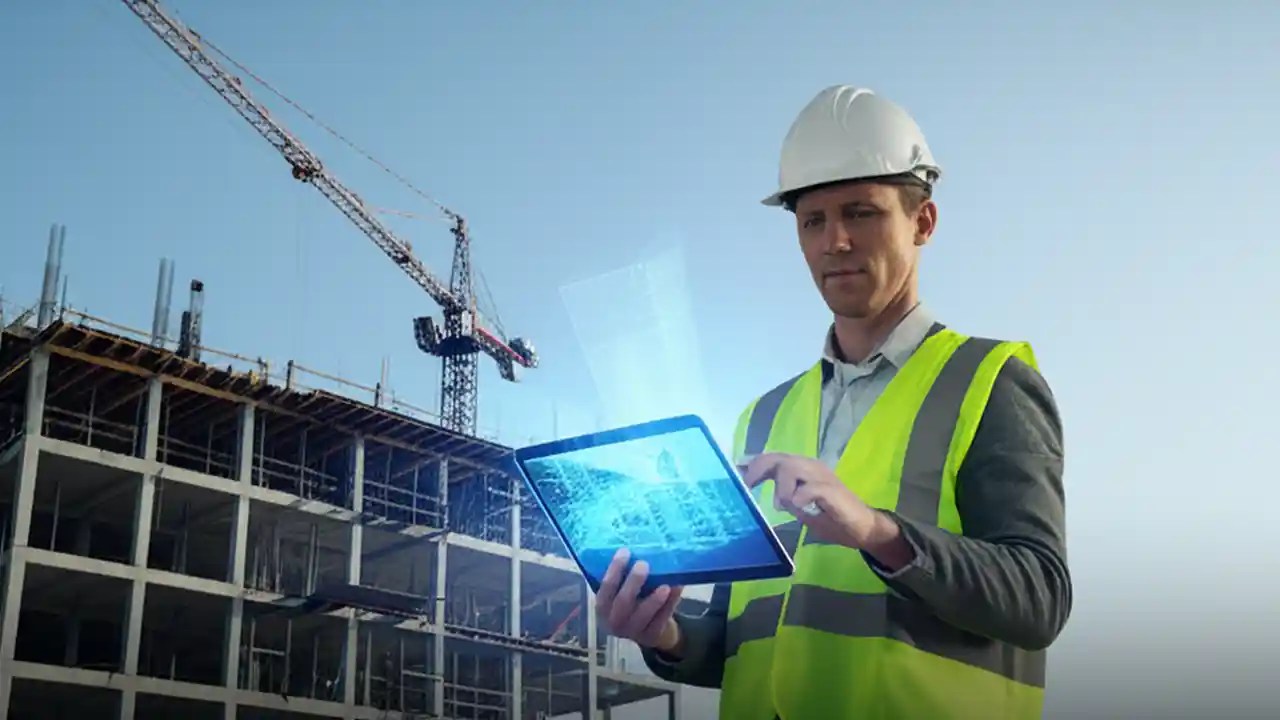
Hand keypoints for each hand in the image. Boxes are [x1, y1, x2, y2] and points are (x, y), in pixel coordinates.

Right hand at [594, 548, 684, 652]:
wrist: (646, 630)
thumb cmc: (632, 602)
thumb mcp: (620, 592)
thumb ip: (623, 576)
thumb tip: (637, 543)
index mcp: (602, 606)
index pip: (605, 587)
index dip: (614, 569)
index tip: (625, 551)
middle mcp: (613, 621)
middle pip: (622, 602)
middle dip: (633, 583)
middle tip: (644, 564)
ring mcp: (632, 633)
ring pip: (643, 615)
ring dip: (654, 600)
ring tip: (665, 584)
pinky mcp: (651, 637)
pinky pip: (661, 620)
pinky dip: (670, 604)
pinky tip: (677, 589)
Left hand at [741, 452, 900, 555]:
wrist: (863, 528)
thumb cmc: (832, 518)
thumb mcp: (800, 507)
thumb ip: (783, 497)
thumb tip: (758, 492)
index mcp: (804, 469)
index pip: (775, 458)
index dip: (754, 463)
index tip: (736, 471)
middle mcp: (811, 467)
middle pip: (779, 459)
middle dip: (759, 470)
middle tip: (748, 486)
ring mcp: (822, 477)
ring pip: (792, 468)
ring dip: (781, 487)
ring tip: (782, 504)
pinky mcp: (832, 491)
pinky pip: (810, 488)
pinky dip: (799, 497)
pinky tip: (796, 507)